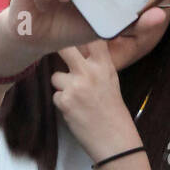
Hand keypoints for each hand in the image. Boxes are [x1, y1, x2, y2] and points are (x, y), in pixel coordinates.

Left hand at [51, 40, 139, 158]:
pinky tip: (74, 109)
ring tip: (75, 96)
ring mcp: (75, 86)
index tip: (72, 31)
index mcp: (104, 64)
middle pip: (64, 48)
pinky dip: (62, 102)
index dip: (77, 33)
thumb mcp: (110, 77)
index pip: (88, 37)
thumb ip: (96, 61)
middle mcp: (89, 71)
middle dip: (58, 49)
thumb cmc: (112, 107)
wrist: (114, 138)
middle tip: (55, 50)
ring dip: (61, 85)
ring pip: (55, 76)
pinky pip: (56, 95)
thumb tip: (77, 44)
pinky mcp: (64, 101)